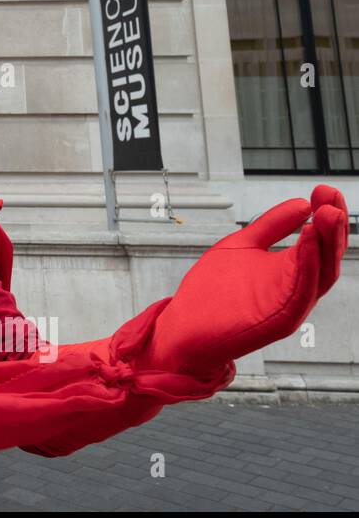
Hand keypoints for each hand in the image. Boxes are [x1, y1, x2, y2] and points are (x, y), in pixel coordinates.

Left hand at [142, 186, 347, 376]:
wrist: (183, 327)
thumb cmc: (212, 293)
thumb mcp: (242, 246)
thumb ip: (270, 227)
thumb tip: (301, 203)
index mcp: (290, 272)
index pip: (318, 242)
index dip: (325, 216)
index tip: (323, 189)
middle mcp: (295, 289)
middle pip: (327, 256)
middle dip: (333, 226)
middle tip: (331, 198)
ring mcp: (289, 305)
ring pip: (321, 274)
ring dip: (326, 243)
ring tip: (328, 213)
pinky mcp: (280, 321)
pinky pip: (301, 291)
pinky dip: (307, 265)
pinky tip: (307, 240)